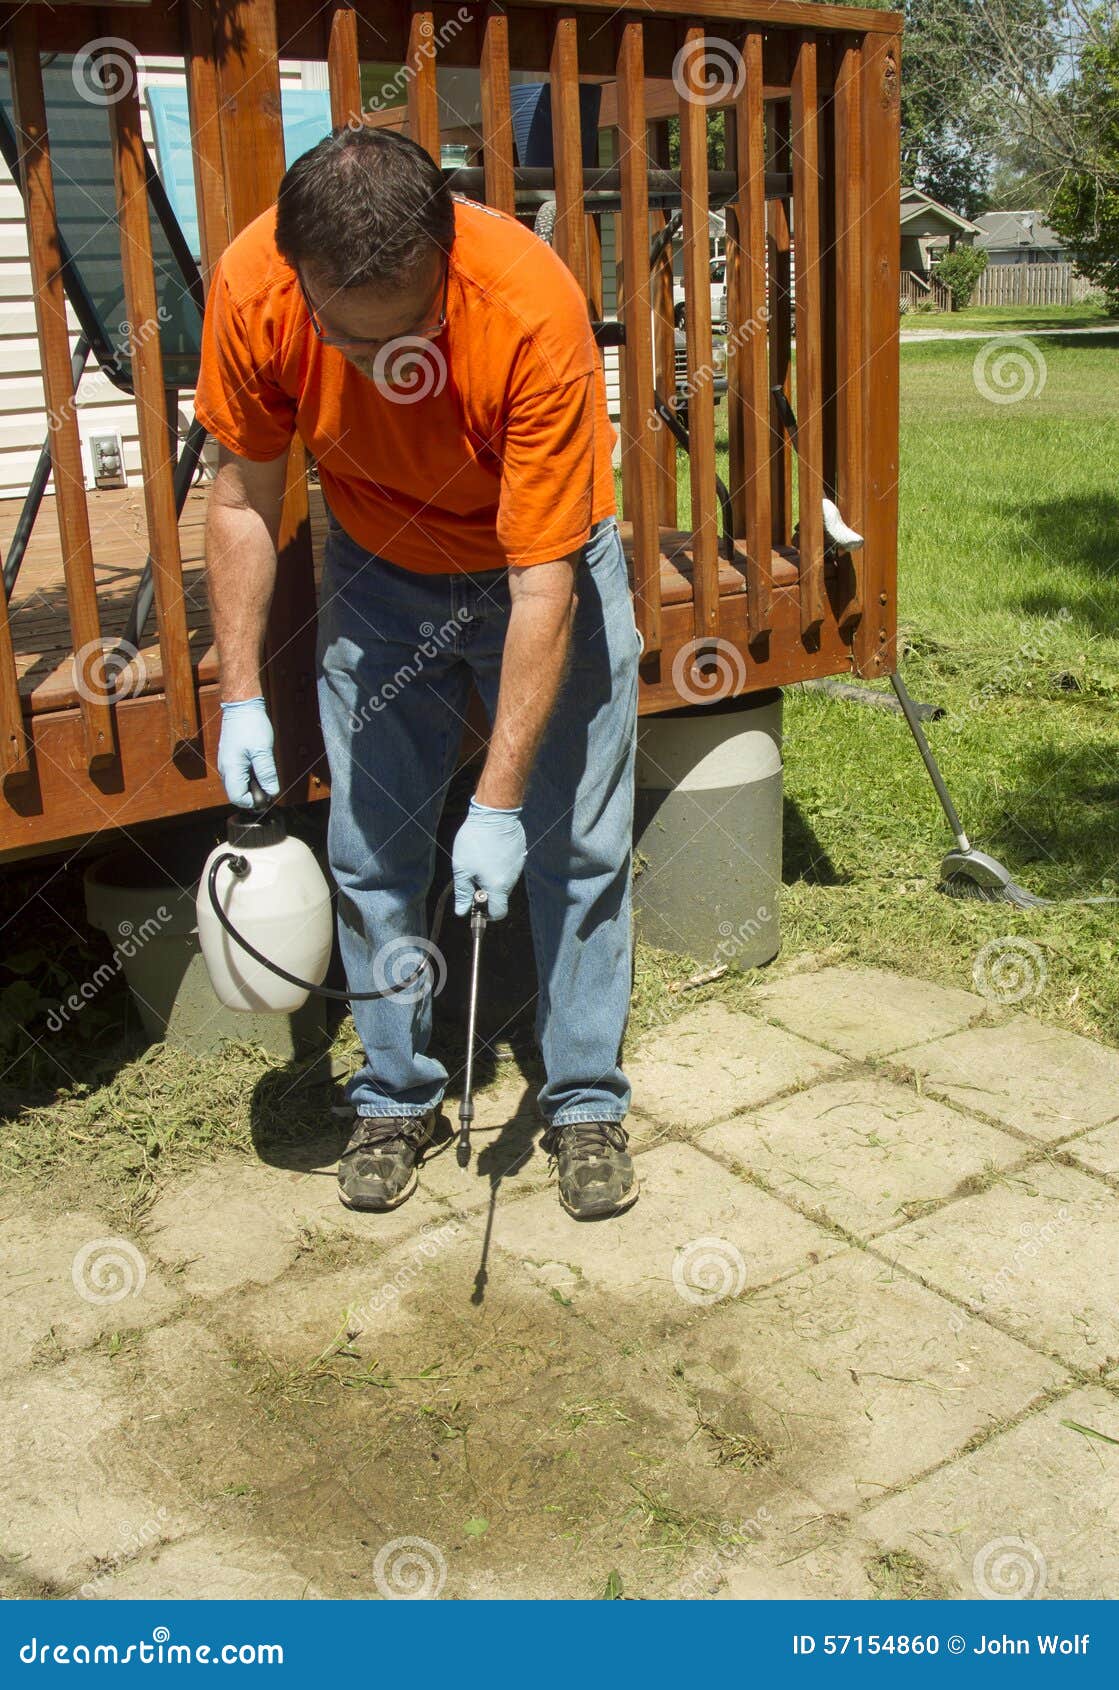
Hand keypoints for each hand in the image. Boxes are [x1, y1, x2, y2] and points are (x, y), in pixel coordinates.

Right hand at [217, 696, 278, 808]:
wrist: (241, 706)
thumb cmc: (252, 726)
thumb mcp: (263, 751)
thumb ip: (266, 773)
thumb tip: (271, 792)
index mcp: (231, 769)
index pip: (237, 798)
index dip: (253, 802)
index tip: (267, 795)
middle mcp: (225, 769)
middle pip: (237, 793)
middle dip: (253, 794)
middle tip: (269, 783)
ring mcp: (227, 763)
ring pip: (238, 784)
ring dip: (253, 785)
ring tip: (265, 773)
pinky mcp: (231, 758)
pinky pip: (239, 775)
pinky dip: (250, 776)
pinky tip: (260, 767)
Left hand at [452, 798, 526, 919]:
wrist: (495, 813)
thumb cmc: (475, 840)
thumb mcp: (462, 868)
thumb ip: (462, 892)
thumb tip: (461, 912)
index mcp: (497, 885)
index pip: (498, 912)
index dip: (487, 914)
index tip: (476, 905)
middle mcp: (511, 879)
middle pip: (500, 895)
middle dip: (486, 891)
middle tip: (472, 875)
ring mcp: (518, 866)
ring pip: (504, 880)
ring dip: (492, 876)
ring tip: (480, 858)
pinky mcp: (520, 854)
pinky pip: (509, 867)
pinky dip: (499, 864)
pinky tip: (489, 849)